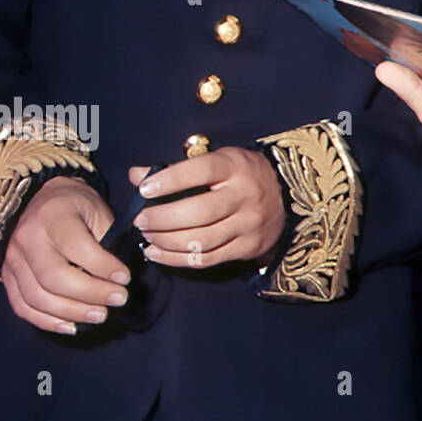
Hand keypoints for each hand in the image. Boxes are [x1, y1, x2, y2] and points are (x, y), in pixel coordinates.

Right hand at [0, 177, 129, 334]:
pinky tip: (72, 325)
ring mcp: (14, 259)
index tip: (125, 278)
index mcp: (53, 215)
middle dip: (90, 294)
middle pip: (54, 277)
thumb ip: (107, 240)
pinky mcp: (9, 276)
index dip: (102, 266)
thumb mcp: (98, 211)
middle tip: (118, 299)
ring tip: (100, 314)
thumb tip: (118, 278)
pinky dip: (47, 321)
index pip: (76, 247)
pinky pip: (23, 306)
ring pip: (37, 296)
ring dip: (71, 312)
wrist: (46, 199)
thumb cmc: (78, 206)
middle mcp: (28, 238)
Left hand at [128, 147, 285, 267]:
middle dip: (162, 218)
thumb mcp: (218, 161)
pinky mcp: (247, 247)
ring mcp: (249, 224)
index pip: (202, 171)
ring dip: (166, 241)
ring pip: (201, 240)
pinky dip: (176, 259)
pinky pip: (207, 259)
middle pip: (199, 212)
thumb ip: (177, 169)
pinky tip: (156, 253)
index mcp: (236, 167)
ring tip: (147, 236)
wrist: (286, 198)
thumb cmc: (241, 176)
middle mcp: (246, 195)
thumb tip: (135, 175)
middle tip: (140, 220)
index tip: (144, 189)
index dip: (171, 180)